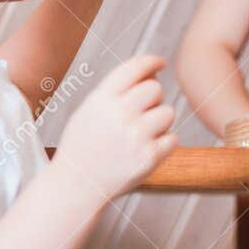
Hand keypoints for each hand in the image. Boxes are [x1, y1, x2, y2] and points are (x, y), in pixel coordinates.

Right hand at [54, 55, 176, 201]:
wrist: (76, 187)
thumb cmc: (85, 145)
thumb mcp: (90, 111)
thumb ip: (117, 90)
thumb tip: (154, 71)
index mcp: (100, 101)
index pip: (133, 68)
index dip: (151, 61)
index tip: (160, 63)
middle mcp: (118, 116)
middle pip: (155, 89)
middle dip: (153, 97)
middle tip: (142, 111)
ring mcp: (135, 137)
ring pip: (168, 112)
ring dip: (160, 121)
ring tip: (141, 134)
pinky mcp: (149, 158)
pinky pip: (173, 138)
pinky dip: (164, 143)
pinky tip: (145, 150)